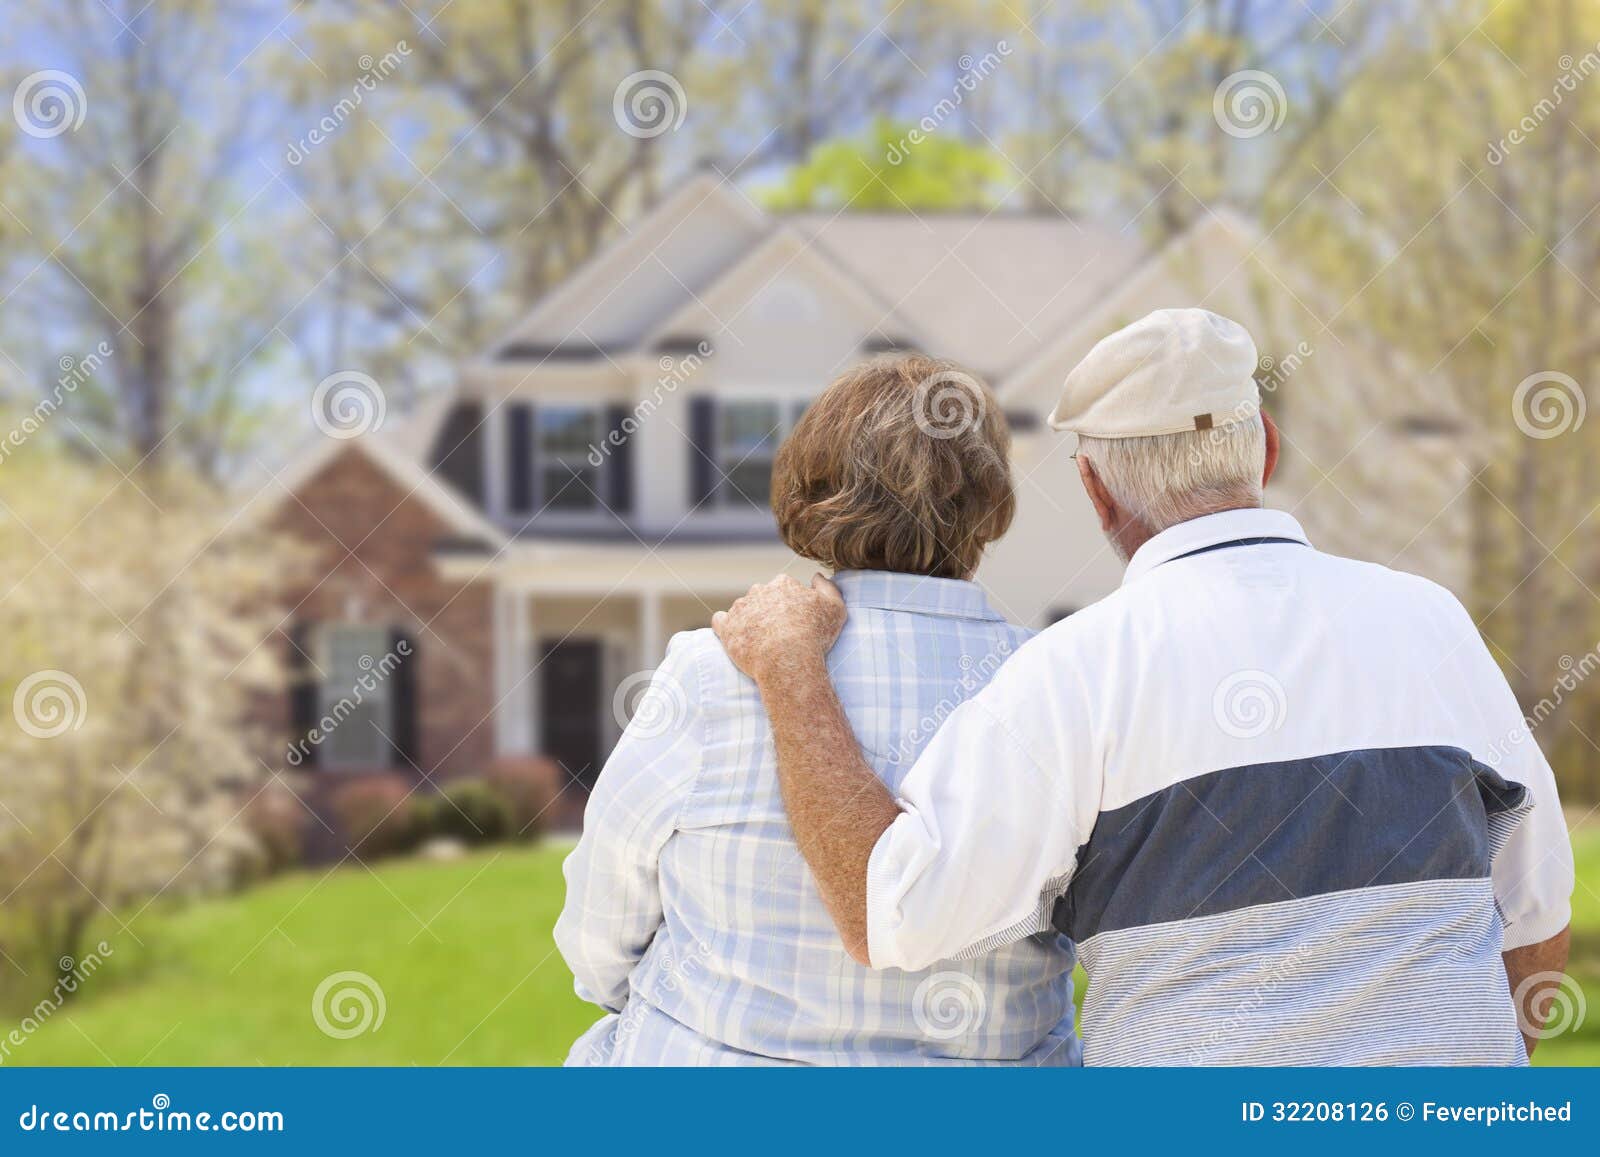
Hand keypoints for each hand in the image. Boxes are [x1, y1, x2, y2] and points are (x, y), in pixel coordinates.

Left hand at [713, 573, 845, 683]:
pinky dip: (726, 626)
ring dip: (749, 619)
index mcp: (783, 583)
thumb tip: (816, 576)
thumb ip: (828, 587)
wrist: (787, 660)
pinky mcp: (726, 627)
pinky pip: (720, 621)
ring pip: (743, 608)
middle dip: (769, 609)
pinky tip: (734, 635)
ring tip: (760, 640)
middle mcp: (759, 590)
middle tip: (779, 632)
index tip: (797, 620)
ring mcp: (740, 608)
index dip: (792, 604)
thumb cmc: (814, 636)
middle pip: (763, 596)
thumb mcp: (836, 608)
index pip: (785, 588)